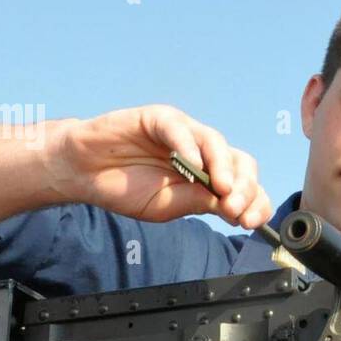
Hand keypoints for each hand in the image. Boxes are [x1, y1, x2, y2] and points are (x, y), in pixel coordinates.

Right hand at [47, 104, 273, 228]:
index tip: (250, 221)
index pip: (245, 185)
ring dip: (223, 168)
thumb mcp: (169, 207)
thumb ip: (199, 203)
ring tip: (223, 189)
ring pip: (216, 143)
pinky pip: (180, 129)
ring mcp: (184, 133)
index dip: (254, 201)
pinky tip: (193, 167)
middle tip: (236, 209)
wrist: (86, 174)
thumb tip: (235, 209)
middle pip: (239, 162)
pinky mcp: (160, 119)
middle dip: (244, 187)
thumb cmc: (127, 189)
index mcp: (210, 175)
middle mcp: (203, 152)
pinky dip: (189, 147)